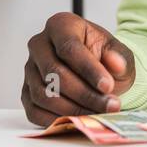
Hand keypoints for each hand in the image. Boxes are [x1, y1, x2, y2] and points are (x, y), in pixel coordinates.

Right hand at [21, 12, 135, 125]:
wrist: (97, 73)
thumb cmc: (106, 59)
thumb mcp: (120, 53)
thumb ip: (119, 57)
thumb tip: (116, 64)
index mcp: (61, 25)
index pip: (69, 48)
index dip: (89, 70)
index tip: (108, 86)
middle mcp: (39, 44)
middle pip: (54, 73)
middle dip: (85, 94)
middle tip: (109, 105)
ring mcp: (30, 69)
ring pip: (44, 94)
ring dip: (73, 109)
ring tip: (99, 113)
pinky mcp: (26, 92)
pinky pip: (34, 111)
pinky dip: (56, 120)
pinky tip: (78, 121)